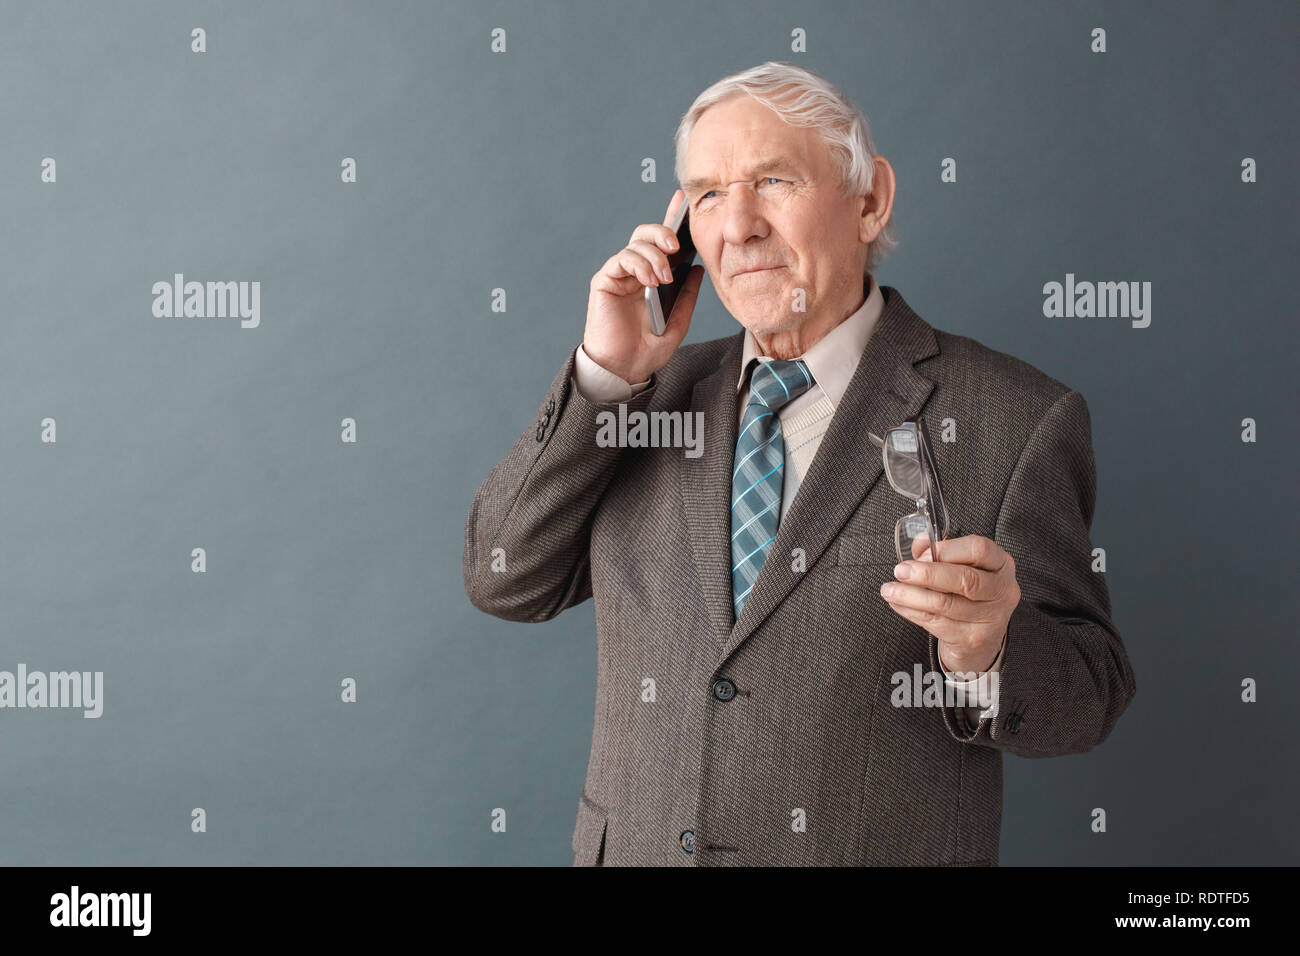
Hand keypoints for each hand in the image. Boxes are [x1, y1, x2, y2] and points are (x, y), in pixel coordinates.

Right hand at [583, 188, 705, 384]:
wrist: (624, 370)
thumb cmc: (646, 351)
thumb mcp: (677, 324)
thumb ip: (687, 297)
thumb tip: (699, 269)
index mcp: (653, 278)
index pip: (661, 243)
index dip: (670, 219)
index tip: (682, 200)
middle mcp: (635, 272)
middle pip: (646, 234)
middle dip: (663, 232)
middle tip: (676, 247)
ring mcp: (619, 275)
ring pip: (636, 244)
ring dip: (654, 256)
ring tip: (663, 278)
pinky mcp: (605, 281)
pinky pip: (622, 258)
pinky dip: (638, 264)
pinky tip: (649, 280)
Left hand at [878, 534, 1019, 674]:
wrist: (981, 641)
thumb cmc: (969, 595)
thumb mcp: (963, 568)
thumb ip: (942, 551)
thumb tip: (920, 543)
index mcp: (1001, 565)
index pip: (979, 549)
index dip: (947, 549)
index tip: (922, 553)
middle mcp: (1001, 590)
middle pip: (964, 579)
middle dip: (927, 574)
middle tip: (901, 570)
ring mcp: (989, 618)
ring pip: (944, 603)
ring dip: (910, 594)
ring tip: (889, 589)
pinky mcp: (972, 639)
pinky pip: (934, 621)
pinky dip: (910, 610)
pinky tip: (897, 603)